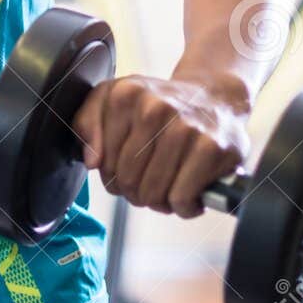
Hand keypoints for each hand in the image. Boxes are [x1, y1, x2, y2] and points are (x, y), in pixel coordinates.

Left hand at [72, 74, 247, 216]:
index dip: (112, 177)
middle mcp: (155, 108)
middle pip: (128, 181)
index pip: (103, 163)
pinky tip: (189, 193)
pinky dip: (184, 207)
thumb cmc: (158, 105)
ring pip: (153, 194)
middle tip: (148, 184)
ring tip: (167, 188)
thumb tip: (91, 160)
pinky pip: (181, 199)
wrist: (214, 96)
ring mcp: (186, 128)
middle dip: (135, 192)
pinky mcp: (213, 149)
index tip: (125, 172)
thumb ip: (87, 123)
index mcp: (126, 95)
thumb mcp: (114, 99)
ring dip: (158, 202)